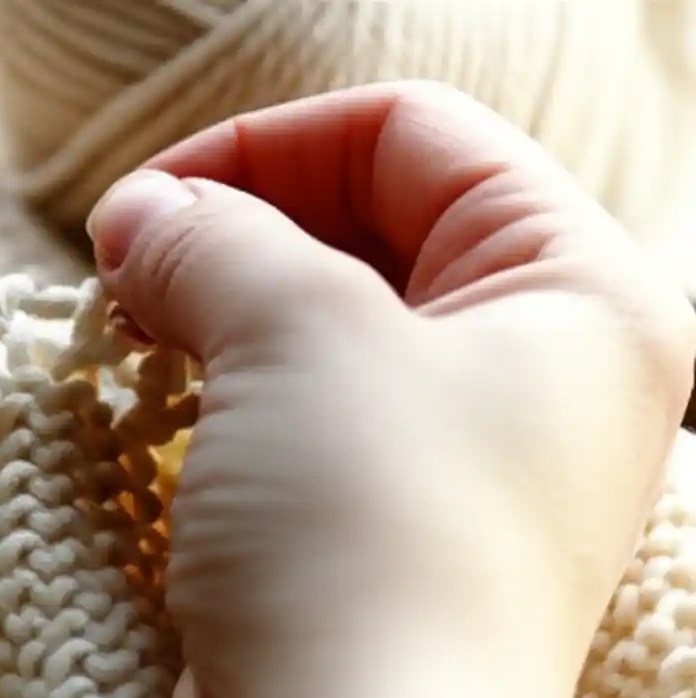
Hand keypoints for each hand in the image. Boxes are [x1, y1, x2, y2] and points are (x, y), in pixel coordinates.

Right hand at [87, 82, 695, 697]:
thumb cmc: (377, 557)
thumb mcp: (300, 335)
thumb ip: (215, 238)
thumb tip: (143, 219)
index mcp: (571, 298)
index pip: (412, 140)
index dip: (270, 143)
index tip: (156, 195)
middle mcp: (522, 372)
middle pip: (361, 223)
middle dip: (231, 227)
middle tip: (128, 257)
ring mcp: (444, 451)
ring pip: (313, 318)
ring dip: (210, 306)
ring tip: (128, 323)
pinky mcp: (367, 519)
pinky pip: (288, 407)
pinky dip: (215, 383)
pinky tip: (151, 391)